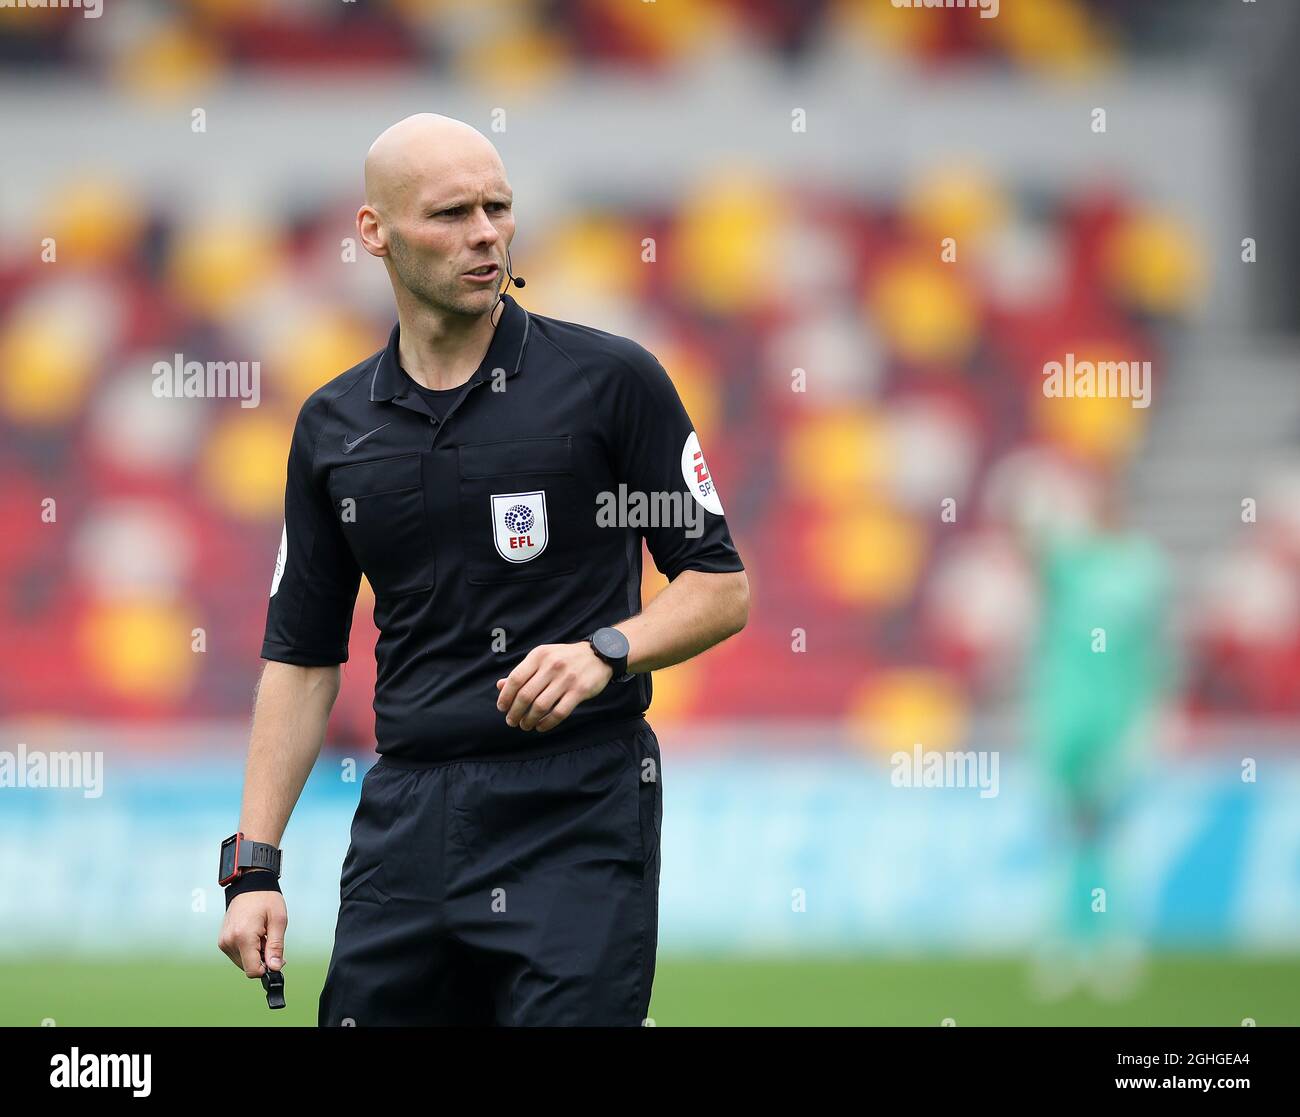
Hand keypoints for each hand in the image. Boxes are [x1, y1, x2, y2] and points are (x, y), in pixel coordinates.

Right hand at [218, 887, 287, 978]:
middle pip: (248, 967)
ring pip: (242, 962)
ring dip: (255, 954)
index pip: (253, 970)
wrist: (249, 884)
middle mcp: (229, 941)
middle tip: (269, 940)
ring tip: (261, 934)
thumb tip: (275, 968)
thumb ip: (276, 947)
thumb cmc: (266, 899)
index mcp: (243, 937)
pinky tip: (253, 934)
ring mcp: (223, 941)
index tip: (276, 959)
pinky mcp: (222, 940)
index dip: (267, 969)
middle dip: (262, 960)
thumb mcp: (278, 921)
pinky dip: (247, 949)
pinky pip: (237, 954)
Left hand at [496, 642, 613, 731]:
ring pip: (541, 706)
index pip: (516, 679)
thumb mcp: (543, 658)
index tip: (502, 708)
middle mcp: (552, 666)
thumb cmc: (564, 658)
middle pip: (526, 695)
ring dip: (529, 720)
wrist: (599, 655)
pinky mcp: (580, 691)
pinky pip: (559, 712)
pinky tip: (541, 726)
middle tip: (511, 721)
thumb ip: (523, 672)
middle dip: (515, 712)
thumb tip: (500, 686)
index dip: (506, 696)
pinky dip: (547, 723)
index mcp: (539, 655)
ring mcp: (567, 678)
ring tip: (525, 725)